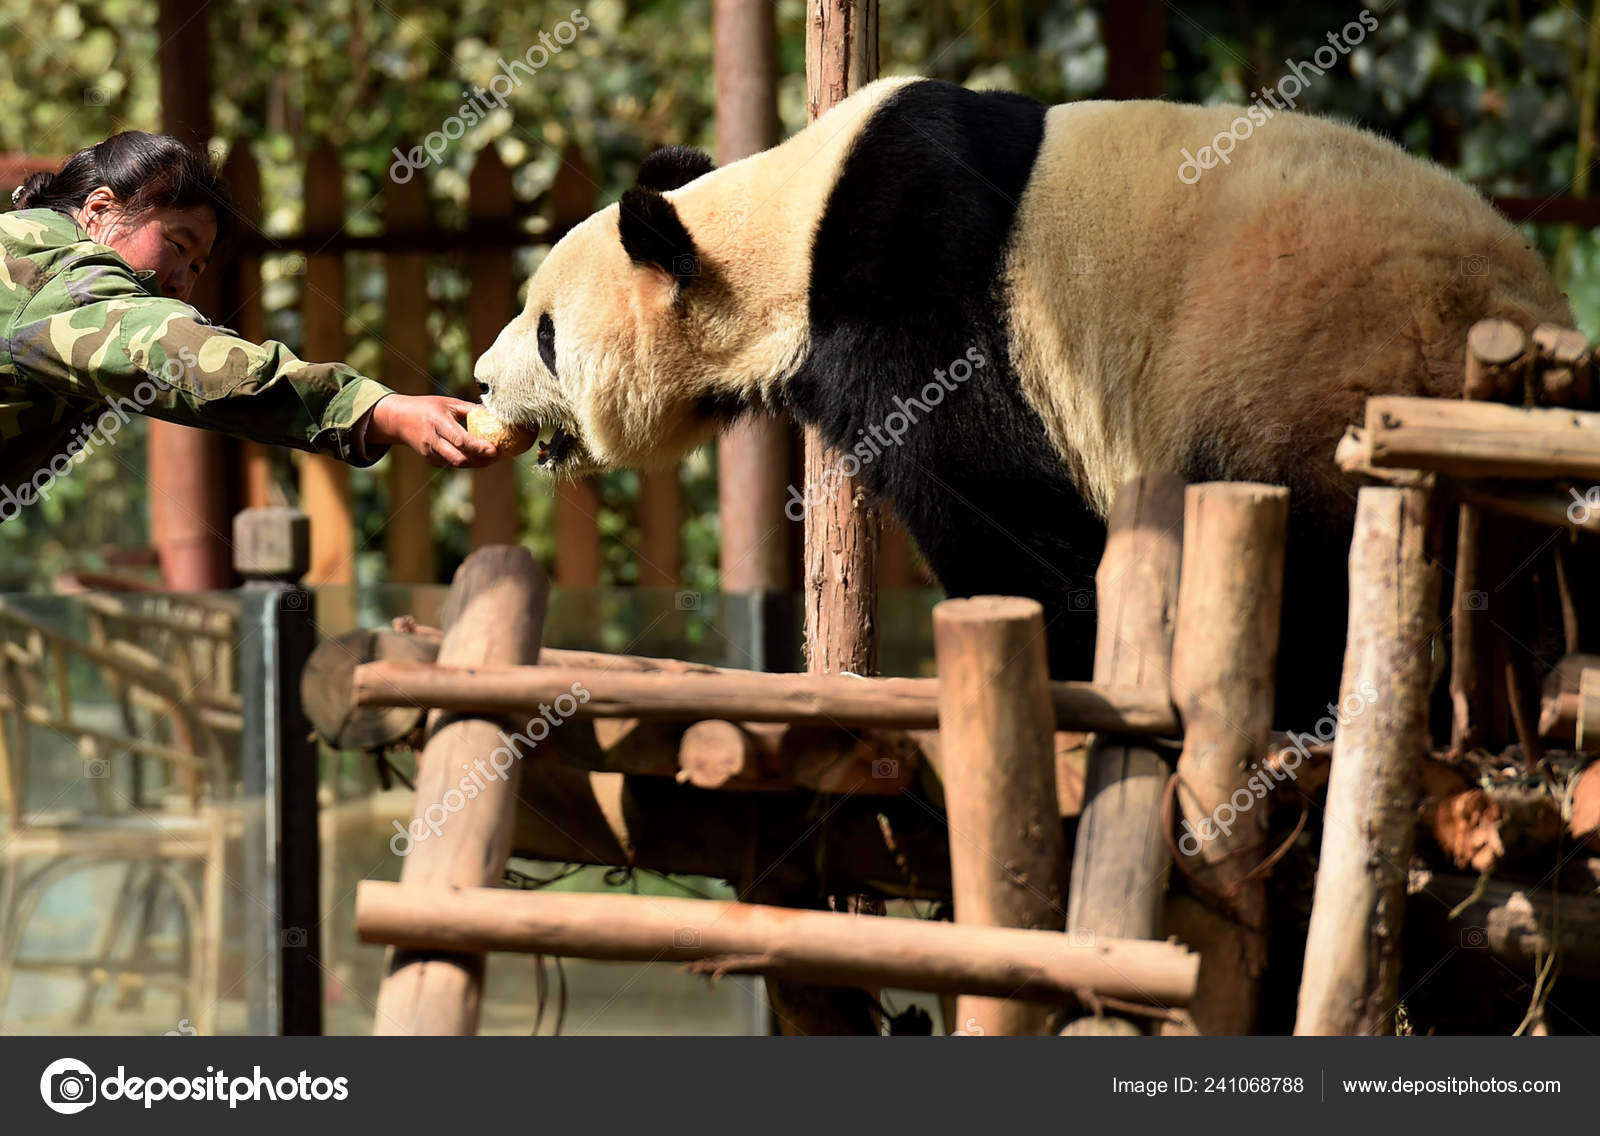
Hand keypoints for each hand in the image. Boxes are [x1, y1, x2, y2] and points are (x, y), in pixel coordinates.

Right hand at [364, 394, 498, 467]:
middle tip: (497, 456)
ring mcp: (429, 451)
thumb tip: (494, 414)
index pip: (460, 439)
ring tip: (491, 458)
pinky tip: (478, 458)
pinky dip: (466, 462)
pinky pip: (451, 464)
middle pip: (458, 457)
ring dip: (475, 463)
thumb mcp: (448, 403)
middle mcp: (431, 439)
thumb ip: (470, 409)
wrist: (399, 419)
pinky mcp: (429, 459)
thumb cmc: (428, 407)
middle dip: (480, 460)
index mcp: (437, 421)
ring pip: (456, 463)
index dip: (478, 447)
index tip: (495, 449)